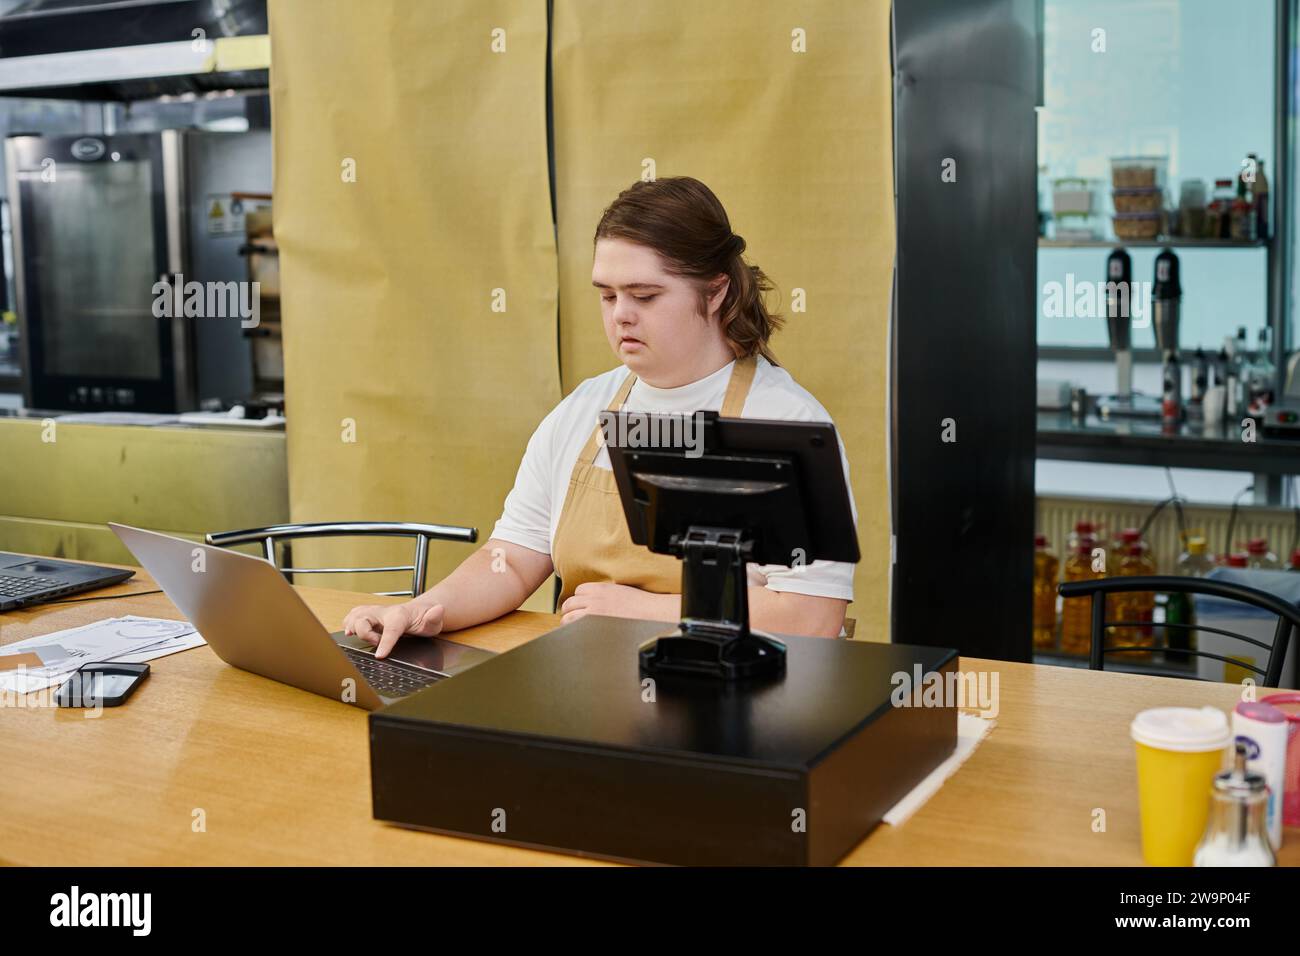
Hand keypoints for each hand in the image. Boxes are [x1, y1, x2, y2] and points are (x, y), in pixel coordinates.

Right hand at [342, 601, 444, 659]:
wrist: (419, 611)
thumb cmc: (425, 618)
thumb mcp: (434, 620)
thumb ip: (435, 617)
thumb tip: (438, 610)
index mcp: (400, 615)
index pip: (391, 629)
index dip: (385, 643)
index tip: (380, 656)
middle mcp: (383, 612)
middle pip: (363, 619)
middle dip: (365, 634)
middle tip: (376, 643)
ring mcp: (374, 613)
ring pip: (354, 616)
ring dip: (354, 627)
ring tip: (362, 637)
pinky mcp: (367, 616)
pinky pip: (351, 617)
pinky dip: (348, 624)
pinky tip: (351, 633)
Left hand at [559, 582, 678, 625]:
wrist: (651, 613)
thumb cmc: (640, 604)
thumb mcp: (619, 591)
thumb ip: (603, 594)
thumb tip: (594, 601)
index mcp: (600, 589)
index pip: (577, 591)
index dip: (578, 599)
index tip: (580, 606)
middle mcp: (593, 600)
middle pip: (569, 603)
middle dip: (569, 611)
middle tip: (572, 618)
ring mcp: (593, 614)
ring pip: (568, 617)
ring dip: (569, 622)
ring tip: (574, 628)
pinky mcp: (594, 627)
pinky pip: (576, 628)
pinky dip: (574, 631)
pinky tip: (579, 635)